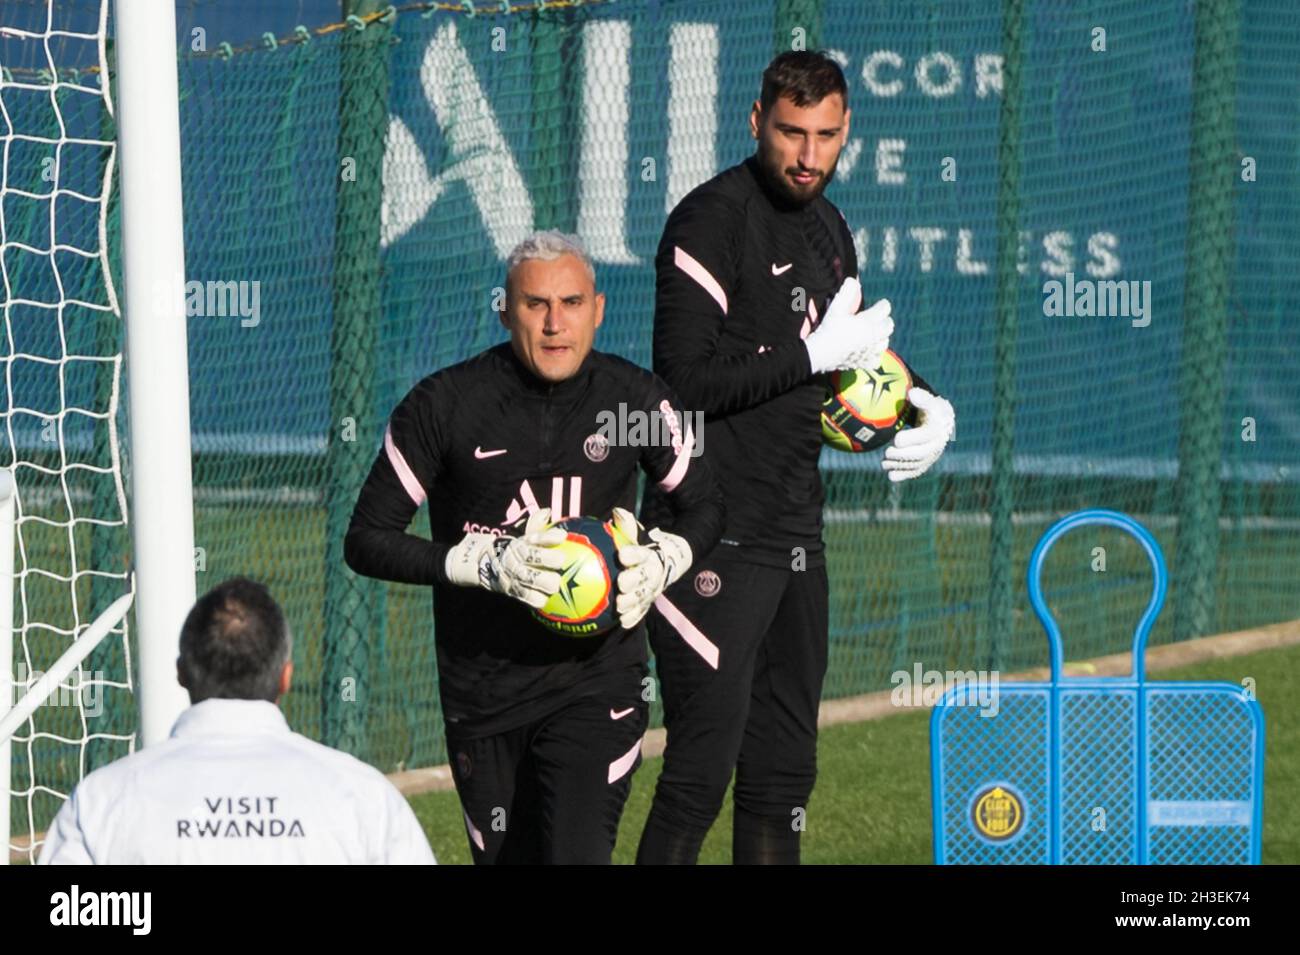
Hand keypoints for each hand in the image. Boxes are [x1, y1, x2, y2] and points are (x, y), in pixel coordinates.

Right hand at [443, 508, 567, 608]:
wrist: (484, 564)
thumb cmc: (512, 548)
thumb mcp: (519, 534)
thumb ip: (534, 525)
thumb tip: (547, 512)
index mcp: (518, 543)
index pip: (533, 538)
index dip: (548, 537)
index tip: (562, 536)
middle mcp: (514, 558)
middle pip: (530, 557)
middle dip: (546, 559)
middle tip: (560, 561)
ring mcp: (511, 575)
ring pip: (527, 578)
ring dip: (542, 582)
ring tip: (555, 584)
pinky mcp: (510, 590)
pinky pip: (524, 596)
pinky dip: (534, 598)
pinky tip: (545, 600)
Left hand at [611, 507, 691, 629]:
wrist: (667, 562)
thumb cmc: (643, 547)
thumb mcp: (637, 535)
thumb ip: (627, 526)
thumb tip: (617, 511)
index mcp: (648, 555)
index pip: (641, 553)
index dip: (633, 554)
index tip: (622, 555)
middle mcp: (652, 573)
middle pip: (644, 577)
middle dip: (634, 580)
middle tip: (621, 583)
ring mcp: (652, 589)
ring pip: (643, 596)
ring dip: (632, 602)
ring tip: (619, 606)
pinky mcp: (649, 601)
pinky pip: (642, 611)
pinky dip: (634, 617)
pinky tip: (622, 623)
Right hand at [804, 277, 893, 373]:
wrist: (820, 353)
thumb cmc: (829, 329)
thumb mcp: (836, 308)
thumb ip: (846, 293)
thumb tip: (853, 280)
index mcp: (868, 321)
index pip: (885, 309)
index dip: (882, 304)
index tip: (880, 304)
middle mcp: (873, 336)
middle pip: (889, 326)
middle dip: (884, 320)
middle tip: (877, 319)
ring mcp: (870, 351)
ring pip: (885, 342)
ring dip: (881, 337)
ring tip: (872, 335)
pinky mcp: (864, 363)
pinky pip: (876, 359)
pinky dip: (874, 355)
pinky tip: (867, 352)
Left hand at [881, 388, 954, 482]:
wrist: (941, 422)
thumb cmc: (930, 408)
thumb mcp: (928, 400)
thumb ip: (921, 398)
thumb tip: (912, 393)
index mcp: (937, 428)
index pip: (926, 435)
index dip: (912, 439)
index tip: (896, 439)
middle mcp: (937, 444)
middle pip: (921, 453)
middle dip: (903, 455)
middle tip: (887, 453)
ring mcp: (932, 455)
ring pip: (917, 464)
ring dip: (899, 465)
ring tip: (883, 463)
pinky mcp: (927, 462)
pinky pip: (916, 471)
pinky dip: (904, 475)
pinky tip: (891, 476)